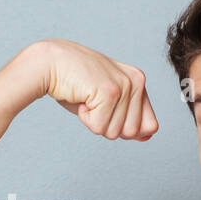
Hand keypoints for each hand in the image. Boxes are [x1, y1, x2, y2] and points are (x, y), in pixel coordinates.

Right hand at [37, 38, 159, 140]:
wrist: (49, 64)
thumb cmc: (75, 83)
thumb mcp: (108, 102)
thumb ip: (130, 117)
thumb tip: (148, 136)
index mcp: (139, 81)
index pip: (150, 125)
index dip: (126, 126)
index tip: (107, 108)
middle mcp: (137, 81)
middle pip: (132, 132)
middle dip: (109, 124)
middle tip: (95, 103)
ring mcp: (124, 86)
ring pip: (115, 132)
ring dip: (95, 121)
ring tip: (87, 98)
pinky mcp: (110, 92)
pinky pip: (99, 127)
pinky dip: (85, 118)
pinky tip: (81, 98)